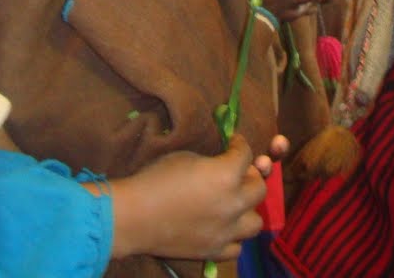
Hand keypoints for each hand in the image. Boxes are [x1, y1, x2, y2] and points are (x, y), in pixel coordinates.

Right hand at [106, 136, 270, 261]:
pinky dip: (232, 236)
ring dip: (246, 210)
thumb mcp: (185, 157)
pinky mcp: (215, 251)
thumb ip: (211, 161)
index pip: (245, 154)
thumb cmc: (156, 179)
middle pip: (259, 188)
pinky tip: (221, 228)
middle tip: (236, 173)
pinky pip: (237, 246)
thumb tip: (222, 162)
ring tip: (232, 204)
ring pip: (255, 222)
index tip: (233, 143)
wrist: (134, 216)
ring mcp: (226, 231)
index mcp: (226, 175)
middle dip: (249, 176)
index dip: (239, 145)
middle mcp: (233, 204)